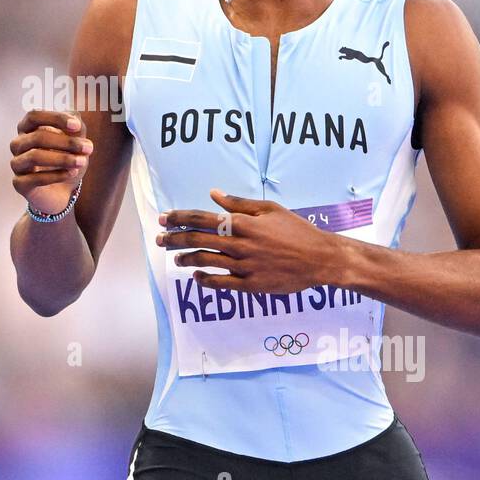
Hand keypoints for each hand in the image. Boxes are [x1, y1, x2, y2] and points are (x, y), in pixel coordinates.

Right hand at [10, 110, 92, 214]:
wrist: (61, 190)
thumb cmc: (65, 159)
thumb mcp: (75, 141)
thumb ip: (76, 128)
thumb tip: (75, 121)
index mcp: (27, 128)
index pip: (34, 116)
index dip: (55, 118)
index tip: (77, 126)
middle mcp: (18, 144)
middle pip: (37, 137)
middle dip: (66, 142)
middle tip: (89, 148)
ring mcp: (16, 164)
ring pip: (34, 156)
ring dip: (62, 158)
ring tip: (82, 161)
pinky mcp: (19, 183)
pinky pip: (34, 178)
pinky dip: (56, 175)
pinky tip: (72, 173)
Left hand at [157, 189, 340, 292]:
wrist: (321, 258)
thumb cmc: (296, 230)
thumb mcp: (270, 209)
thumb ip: (239, 203)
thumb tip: (214, 194)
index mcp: (243, 223)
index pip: (202, 218)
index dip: (179, 218)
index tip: (163, 218)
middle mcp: (240, 244)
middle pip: (197, 239)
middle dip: (174, 238)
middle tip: (159, 239)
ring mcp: (245, 266)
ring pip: (205, 261)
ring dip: (186, 259)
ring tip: (176, 258)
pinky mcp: (251, 285)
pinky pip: (221, 283)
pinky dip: (205, 280)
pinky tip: (197, 277)